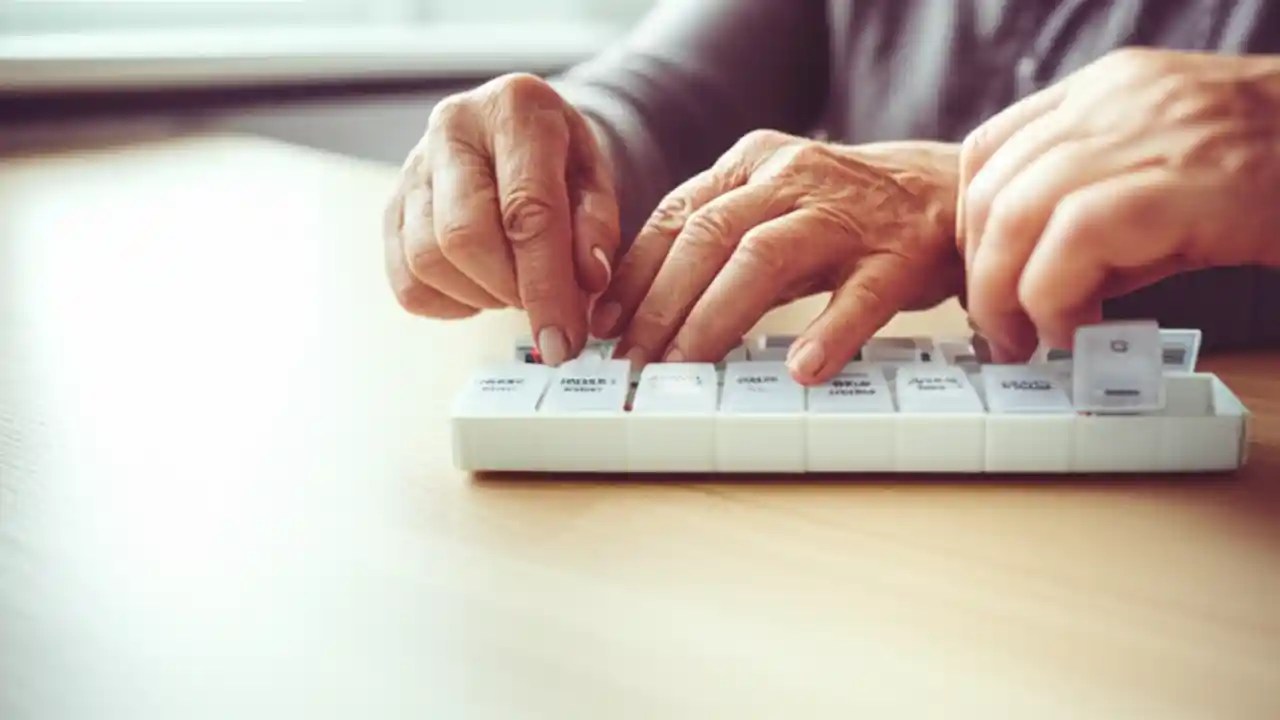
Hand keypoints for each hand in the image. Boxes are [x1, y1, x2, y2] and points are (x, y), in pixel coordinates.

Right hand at [382, 73, 619, 364]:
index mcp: (514, 108)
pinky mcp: (390, 207)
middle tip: (544, 304)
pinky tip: (481, 287)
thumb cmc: (562, 160)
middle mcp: (452, 128)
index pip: (526, 210)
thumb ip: (598, 226)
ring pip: (428, 261)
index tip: (565, 340)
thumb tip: (588, 281)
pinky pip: (406, 281)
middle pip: (464, 236)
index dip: (546, 285)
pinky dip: (449, 303)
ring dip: (481, 296)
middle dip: (510, 291)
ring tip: (516, 285)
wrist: (520, 134)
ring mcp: (411, 167)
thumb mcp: (597, 179)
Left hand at [589, 130, 960, 383]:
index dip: (634, 275)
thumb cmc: (849, 212)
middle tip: (634, 362)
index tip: (604, 325)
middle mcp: (792, 177)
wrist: (953, 189)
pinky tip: (803, 368)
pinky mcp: (900, 252)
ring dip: (713, 317)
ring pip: (764, 258)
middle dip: (660, 304)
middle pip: (708, 236)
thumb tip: (646, 312)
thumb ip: (719, 251)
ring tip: (684, 366)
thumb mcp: (774, 212)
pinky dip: (829, 331)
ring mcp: (847, 214)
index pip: (676, 217)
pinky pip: (860, 294)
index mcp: (752, 165)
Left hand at [959, 48, 1279, 359]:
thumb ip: (1094, 212)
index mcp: (1103, 91)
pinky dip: (1053, 297)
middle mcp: (1109, 100)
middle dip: (978, 273)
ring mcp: (1139, 131)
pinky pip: (1071, 242)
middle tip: (999, 331)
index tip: (982, 277)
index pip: (989, 150)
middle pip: (990, 188)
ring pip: (1016, 215)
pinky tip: (1074, 330)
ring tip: (1027, 340)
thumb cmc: (1271, 176)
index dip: (969, 224)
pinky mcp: (1173, 180)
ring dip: (1005, 295)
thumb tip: (1037, 287)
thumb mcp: (1168, 178)